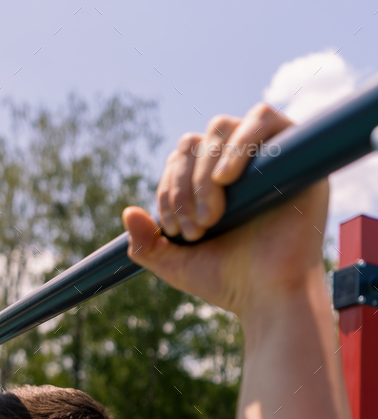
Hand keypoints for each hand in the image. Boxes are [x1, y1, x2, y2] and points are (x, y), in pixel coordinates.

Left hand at [123, 103, 328, 318]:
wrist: (269, 295)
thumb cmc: (228, 281)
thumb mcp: (175, 264)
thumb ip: (147, 244)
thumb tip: (127, 212)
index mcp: (210, 186)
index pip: (179, 160)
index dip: (169, 188)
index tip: (175, 230)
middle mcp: (238, 167)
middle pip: (196, 142)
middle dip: (185, 185)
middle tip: (198, 227)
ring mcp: (265, 157)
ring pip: (222, 128)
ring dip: (204, 171)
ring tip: (211, 214)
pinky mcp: (295, 155)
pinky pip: (264, 117)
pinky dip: (240, 142)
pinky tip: (226, 178)